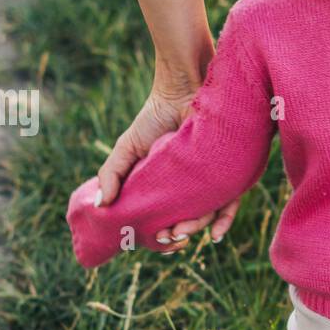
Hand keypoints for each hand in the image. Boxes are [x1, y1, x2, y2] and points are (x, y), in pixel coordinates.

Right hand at [96, 83, 240, 244]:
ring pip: (206, 216)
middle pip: (185, 222)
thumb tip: (99, 206)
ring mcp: (208, 183)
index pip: (162, 220)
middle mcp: (188, 189)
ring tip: (181, 232)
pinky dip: (224, 222)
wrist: (182, 91)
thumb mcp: (127, 148)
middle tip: (167, 235)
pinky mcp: (229, 173)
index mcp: (164, 188)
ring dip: (195, 229)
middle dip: (176, 235)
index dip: (158, 235)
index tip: (152, 238)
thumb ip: (111, 175)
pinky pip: (231, 203)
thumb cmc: (154, 118)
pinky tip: (215, 236)